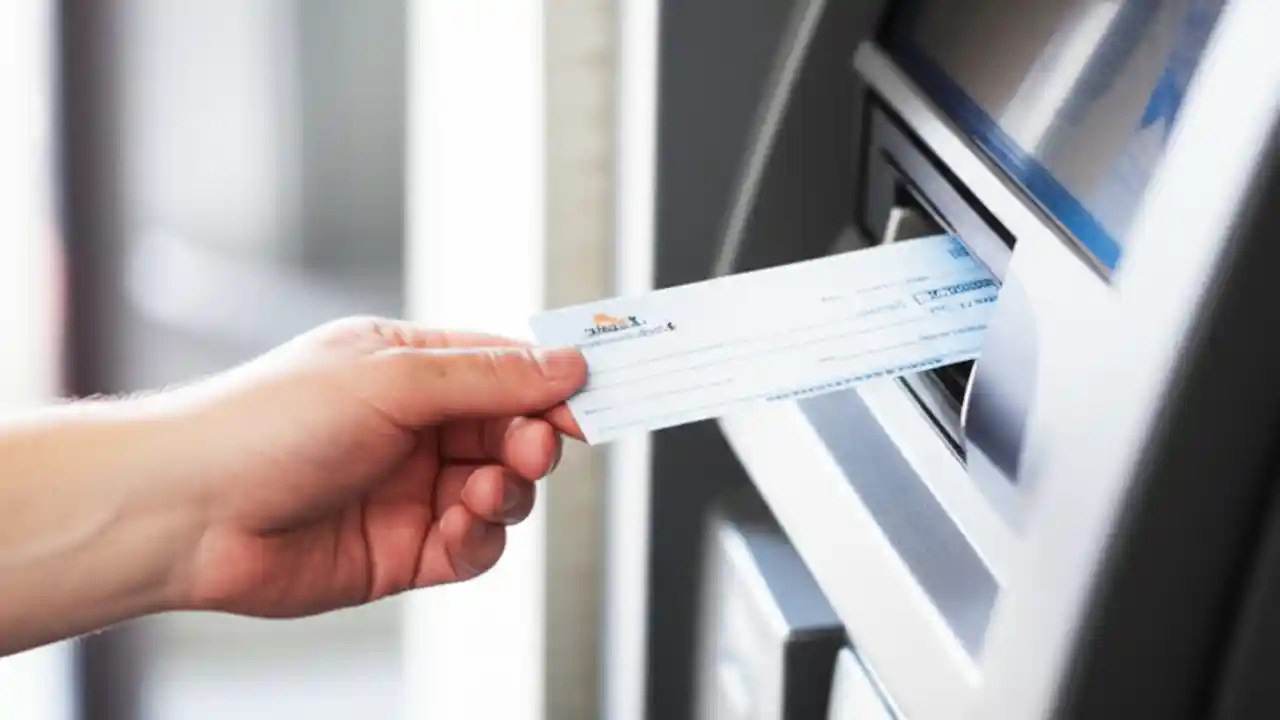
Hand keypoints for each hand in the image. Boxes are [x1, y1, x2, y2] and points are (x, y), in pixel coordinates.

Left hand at [166, 317, 586, 617]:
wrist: (189, 513)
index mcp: (409, 368)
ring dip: (507, 491)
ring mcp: (411, 490)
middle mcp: (415, 428)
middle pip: (512, 431)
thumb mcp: (391, 379)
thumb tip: (565, 364)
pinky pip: (473, 547)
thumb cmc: (268, 424)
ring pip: (502, 491)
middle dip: (533, 440)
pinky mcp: (405, 550)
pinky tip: (459, 525)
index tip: (592, 393)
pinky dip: (479, 538)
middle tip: (534, 447)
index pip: (504, 367)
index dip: (551, 382)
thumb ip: (487, 378)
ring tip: (483, 489)